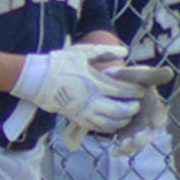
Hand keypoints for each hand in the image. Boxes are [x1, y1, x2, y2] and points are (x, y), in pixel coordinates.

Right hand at [11, 44, 143, 132]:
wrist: (37, 80)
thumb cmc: (60, 63)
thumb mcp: (83, 53)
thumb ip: (105, 51)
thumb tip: (124, 52)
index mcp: (94, 83)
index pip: (122, 90)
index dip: (135, 91)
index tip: (142, 90)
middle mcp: (91, 100)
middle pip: (119, 110)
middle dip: (132, 108)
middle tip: (137, 104)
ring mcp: (83, 112)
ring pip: (110, 123)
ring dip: (122, 120)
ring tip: (128, 114)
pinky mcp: (77, 119)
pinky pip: (98, 128)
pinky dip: (110, 127)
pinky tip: (115, 123)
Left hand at [106, 65, 172, 155]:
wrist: (107, 86)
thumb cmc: (127, 78)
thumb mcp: (138, 74)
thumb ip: (152, 74)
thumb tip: (169, 71)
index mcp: (154, 106)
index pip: (160, 114)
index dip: (158, 119)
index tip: (155, 123)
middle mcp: (148, 120)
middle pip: (150, 132)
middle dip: (144, 137)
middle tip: (136, 140)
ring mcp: (137, 129)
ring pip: (138, 142)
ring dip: (132, 147)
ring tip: (122, 147)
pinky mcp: (125, 134)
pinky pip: (125, 145)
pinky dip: (121, 150)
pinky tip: (113, 152)